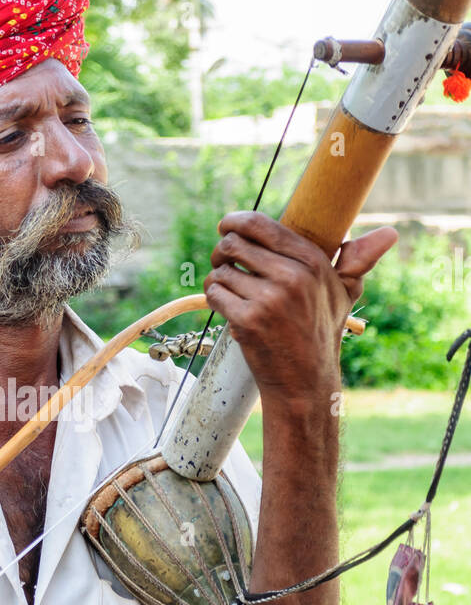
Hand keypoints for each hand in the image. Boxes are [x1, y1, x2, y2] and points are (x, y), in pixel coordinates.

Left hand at [203, 212, 396, 407]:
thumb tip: (390, 232)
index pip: (260, 224)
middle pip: (233, 243)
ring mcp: (268, 299)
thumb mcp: (345, 294)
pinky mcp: (248, 320)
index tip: (226, 226)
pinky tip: (227, 307)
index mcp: (312, 261)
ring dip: (218, 279)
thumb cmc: (322, 333)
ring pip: (220, 270)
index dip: (236, 222)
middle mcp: (292, 276)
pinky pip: (214, 293)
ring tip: (230, 291)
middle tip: (224, 263)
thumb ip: (358, 260)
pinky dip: (214, 298)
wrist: (306, 383)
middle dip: (222, 252)